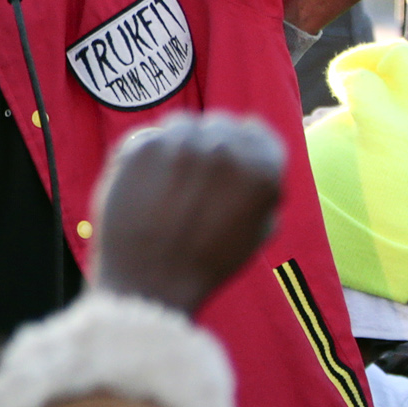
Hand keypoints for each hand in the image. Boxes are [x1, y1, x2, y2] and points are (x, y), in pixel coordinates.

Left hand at [87, 113, 287, 316]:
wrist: (152, 283)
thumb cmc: (206, 264)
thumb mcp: (257, 231)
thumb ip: (264, 191)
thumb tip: (258, 164)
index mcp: (263, 167)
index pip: (255, 130)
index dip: (240, 145)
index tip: (225, 162)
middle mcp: (226, 147)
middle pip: (218, 124)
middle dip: (208, 145)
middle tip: (190, 180)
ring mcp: (182, 142)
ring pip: (182, 125)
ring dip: (177, 146)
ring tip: (166, 186)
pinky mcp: (143, 145)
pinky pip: (148, 137)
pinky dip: (145, 156)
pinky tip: (143, 187)